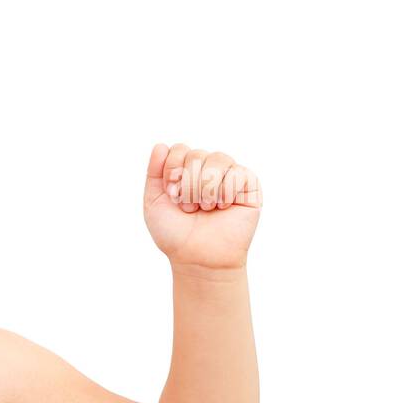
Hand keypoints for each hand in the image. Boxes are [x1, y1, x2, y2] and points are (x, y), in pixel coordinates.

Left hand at [143, 144, 261, 270]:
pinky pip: (238, 172)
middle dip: (188, 184)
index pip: (179, 149)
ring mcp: (228, 176)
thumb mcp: (153, 203)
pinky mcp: (249, 186)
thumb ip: (154, 173)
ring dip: (206, 188)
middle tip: (188, 207)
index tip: (171, 194)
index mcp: (185, 171)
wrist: (198, 257)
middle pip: (196, 154)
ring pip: (218, 159)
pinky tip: (223, 207)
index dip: (172, 170)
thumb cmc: (175, 234)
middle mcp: (207, 170)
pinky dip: (226, 192)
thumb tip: (160, 145)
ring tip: (205, 208)